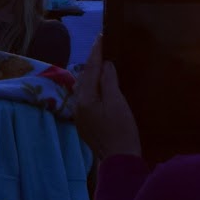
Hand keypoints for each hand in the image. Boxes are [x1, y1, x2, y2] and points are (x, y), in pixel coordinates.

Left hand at [75, 38, 141, 160]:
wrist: (119, 161)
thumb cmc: (122, 131)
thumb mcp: (118, 104)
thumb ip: (109, 82)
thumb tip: (105, 64)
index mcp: (84, 98)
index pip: (90, 70)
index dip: (96, 53)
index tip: (101, 38)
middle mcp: (77, 104)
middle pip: (84, 77)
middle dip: (92, 62)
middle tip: (102, 47)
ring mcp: (80, 114)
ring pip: (84, 87)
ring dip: (91, 74)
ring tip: (101, 62)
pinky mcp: (85, 122)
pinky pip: (87, 97)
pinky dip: (93, 86)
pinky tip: (99, 84)